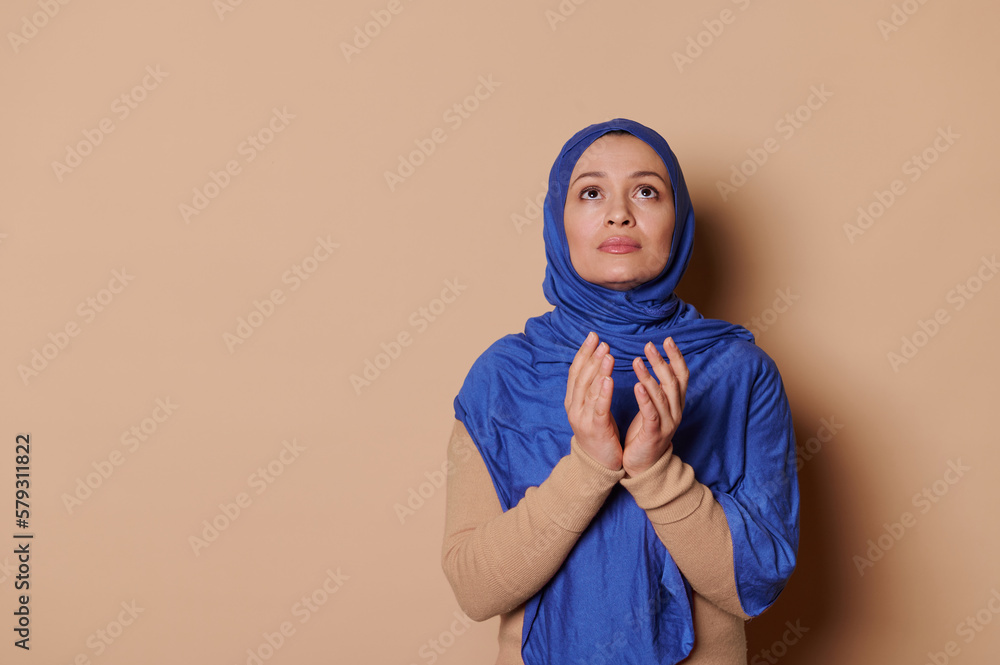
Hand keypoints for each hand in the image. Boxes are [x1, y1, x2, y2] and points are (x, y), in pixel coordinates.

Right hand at [564, 332, 622, 471]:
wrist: (598, 465)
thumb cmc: (599, 432)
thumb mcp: (592, 407)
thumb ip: (591, 388)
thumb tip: (597, 362)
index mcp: (572, 401)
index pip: (575, 372)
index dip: (583, 353)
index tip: (593, 336)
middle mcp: (574, 407)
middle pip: (580, 378)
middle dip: (591, 358)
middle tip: (602, 342)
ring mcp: (583, 419)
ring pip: (589, 390)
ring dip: (598, 370)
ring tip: (608, 354)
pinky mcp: (596, 429)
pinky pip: (599, 408)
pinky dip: (603, 392)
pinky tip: (608, 379)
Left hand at [621, 337, 688, 477]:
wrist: (643, 465)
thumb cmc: (645, 432)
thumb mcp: (655, 406)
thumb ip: (659, 387)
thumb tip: (660, 361)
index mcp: (675, 403)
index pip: (681, 375)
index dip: (676, 357)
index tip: (667, 339)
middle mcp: (675, 411)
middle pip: (673, 382)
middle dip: (661, 362)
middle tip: (648, 345)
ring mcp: (667, 423)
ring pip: (662, 396)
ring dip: (650, 377)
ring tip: (637, 361)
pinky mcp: (655, 434)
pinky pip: (652, 414)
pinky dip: (646, 399)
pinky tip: (637, 386)